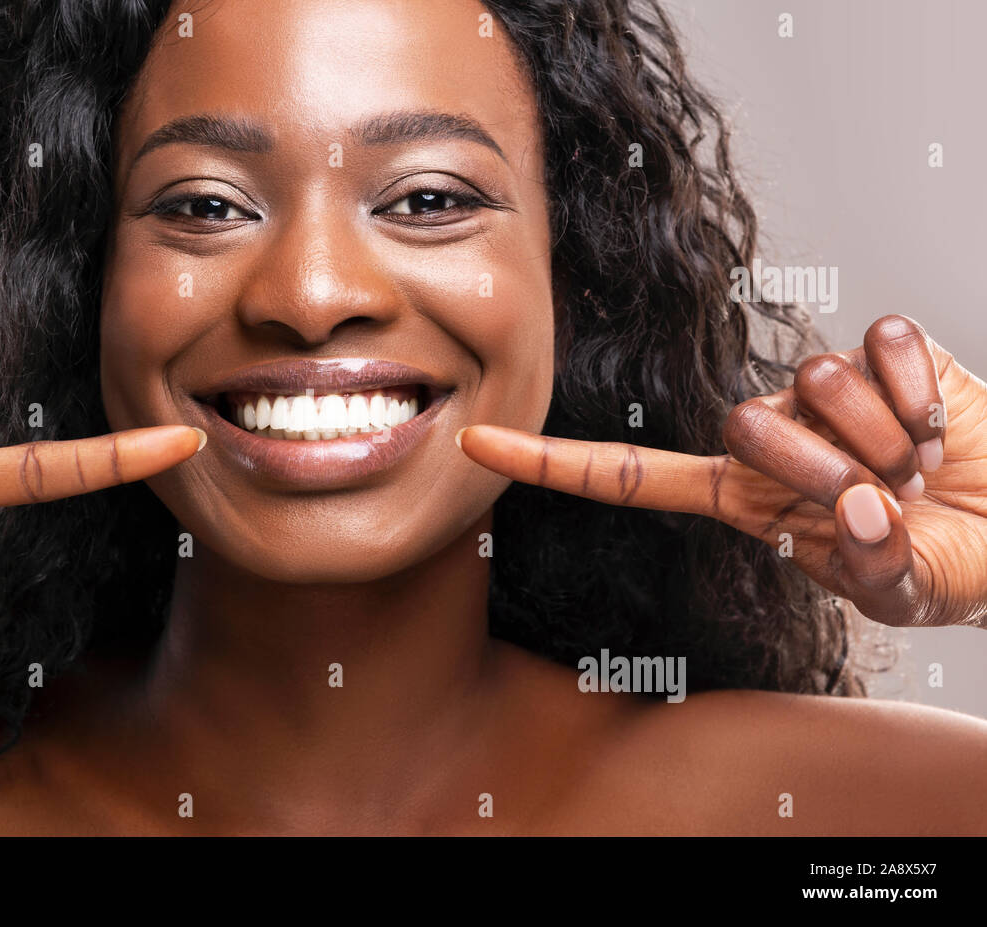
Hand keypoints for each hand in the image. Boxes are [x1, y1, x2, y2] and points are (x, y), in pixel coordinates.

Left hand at [458, 314, 986, 628]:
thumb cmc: (946, 562)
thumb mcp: (899, 590)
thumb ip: (871, 565)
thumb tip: (860, 508)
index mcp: (745, 496)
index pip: (627, 474)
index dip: (551, 462)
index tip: (475, 444)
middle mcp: (770, 431)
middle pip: (742, 423)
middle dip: (821, 470)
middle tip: (880, 496)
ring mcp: (822, 386)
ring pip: (814, 380)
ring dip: (884, 439)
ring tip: (914, 464)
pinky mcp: (883, 347)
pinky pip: (882, 347)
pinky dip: (923, 395)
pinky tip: (938, 422)